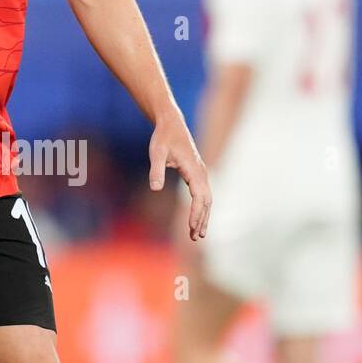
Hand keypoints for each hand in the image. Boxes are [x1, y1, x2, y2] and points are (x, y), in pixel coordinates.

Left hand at [148, 113, 210, 240]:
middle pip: (206, 201)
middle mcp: (202, 172)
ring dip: (203, 217)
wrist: (171, 124)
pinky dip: (201, 208)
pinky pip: (203, 195)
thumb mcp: (156, 153)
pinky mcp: (198, 174)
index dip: (196, 213)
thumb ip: (156, 170)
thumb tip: (154, 188)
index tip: (191, 227)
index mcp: (194, 169)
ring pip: (207, 199)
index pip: (199, 196)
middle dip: (202, 220)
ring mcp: (202, 173)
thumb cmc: (163, 138)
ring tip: (197, 234)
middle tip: (195, 238)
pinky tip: (196, 219)